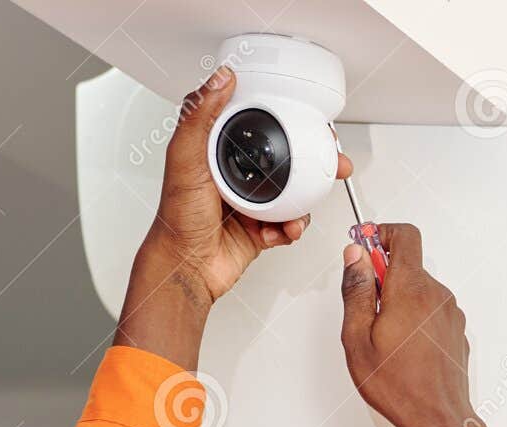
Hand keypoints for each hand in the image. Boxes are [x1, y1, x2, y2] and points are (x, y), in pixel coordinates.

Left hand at [114, 66, 351, 368]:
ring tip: (301, 208)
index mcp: (217, 153)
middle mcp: (235, 177)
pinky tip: (285, 229)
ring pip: (292, 195)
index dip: (281, 120)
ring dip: (303, 202)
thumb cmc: (177, 217)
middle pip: (283, 161)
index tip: (303, 119)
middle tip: (329, 162)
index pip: (254, 127)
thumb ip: (200, 115)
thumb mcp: (185, 156)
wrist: (187, 266)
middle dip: (311, 163)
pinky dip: (292, 228)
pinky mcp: (261, 230)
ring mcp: (250, 204)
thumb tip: (220, 80)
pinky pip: (289, 224)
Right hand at [340, 225, 506, 426]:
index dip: (381, 233)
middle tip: (364, 307)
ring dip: (398, 299)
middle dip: (382, 276)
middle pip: (409, 264)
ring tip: (383, 336)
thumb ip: (357, 291)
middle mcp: (437, 295)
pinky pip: (431, 309)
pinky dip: (413, 316)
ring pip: (419, 288)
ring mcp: (451, 313)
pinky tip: (402, 347)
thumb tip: (355, 257)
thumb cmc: (399, 386)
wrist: (439, 419)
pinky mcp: (456, 330)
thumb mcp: (358, 337)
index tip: (363, 245)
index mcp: (411, 289)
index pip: (404, 236)